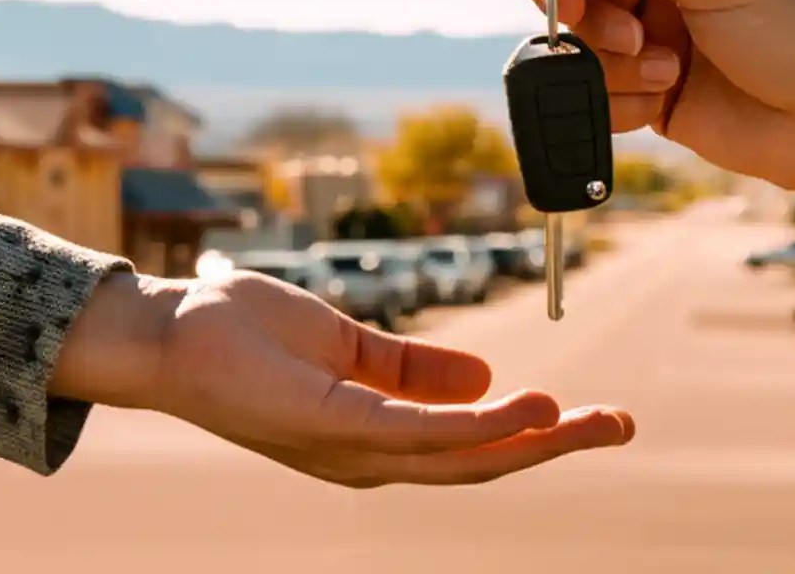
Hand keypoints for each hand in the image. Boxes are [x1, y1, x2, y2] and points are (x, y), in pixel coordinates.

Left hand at [50, 272, 633, 486]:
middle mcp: (372, 457)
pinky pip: (423, 430)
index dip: (535, 436)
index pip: (471, 445)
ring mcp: (354, 449)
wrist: (169, 331)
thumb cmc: (246, 339)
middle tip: (625, 426)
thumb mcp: (352, 348)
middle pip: (484, 462)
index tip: (590, 414)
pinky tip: (532, 407)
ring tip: (598, 420)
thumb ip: (415, 368)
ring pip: (465, 455)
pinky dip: (484, 424)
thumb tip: (486, 376)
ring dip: (539, 441)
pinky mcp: (336, 426)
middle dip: (559, 447)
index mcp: (379, 436)